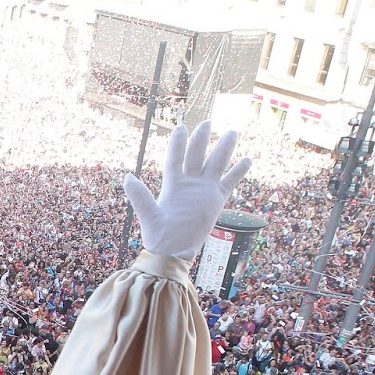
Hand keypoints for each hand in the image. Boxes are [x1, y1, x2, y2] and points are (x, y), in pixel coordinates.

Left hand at [123, 121, 251, 262]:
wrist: (174, 252)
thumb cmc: (158, 236)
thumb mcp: (148, 215)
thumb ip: (140, 196)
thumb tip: (127, 177)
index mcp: (172, 184)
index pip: (175, 157)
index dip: (178, 143)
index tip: (180, 127)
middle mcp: (189, 183)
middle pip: (197, 155)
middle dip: (201, 138)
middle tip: (207, 122)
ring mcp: (204, 190)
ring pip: (216, 163)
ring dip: (223, 148)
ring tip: (232, 132)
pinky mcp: (216, 200)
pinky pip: (229, 182)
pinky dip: (238, 171)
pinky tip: (247, 159)